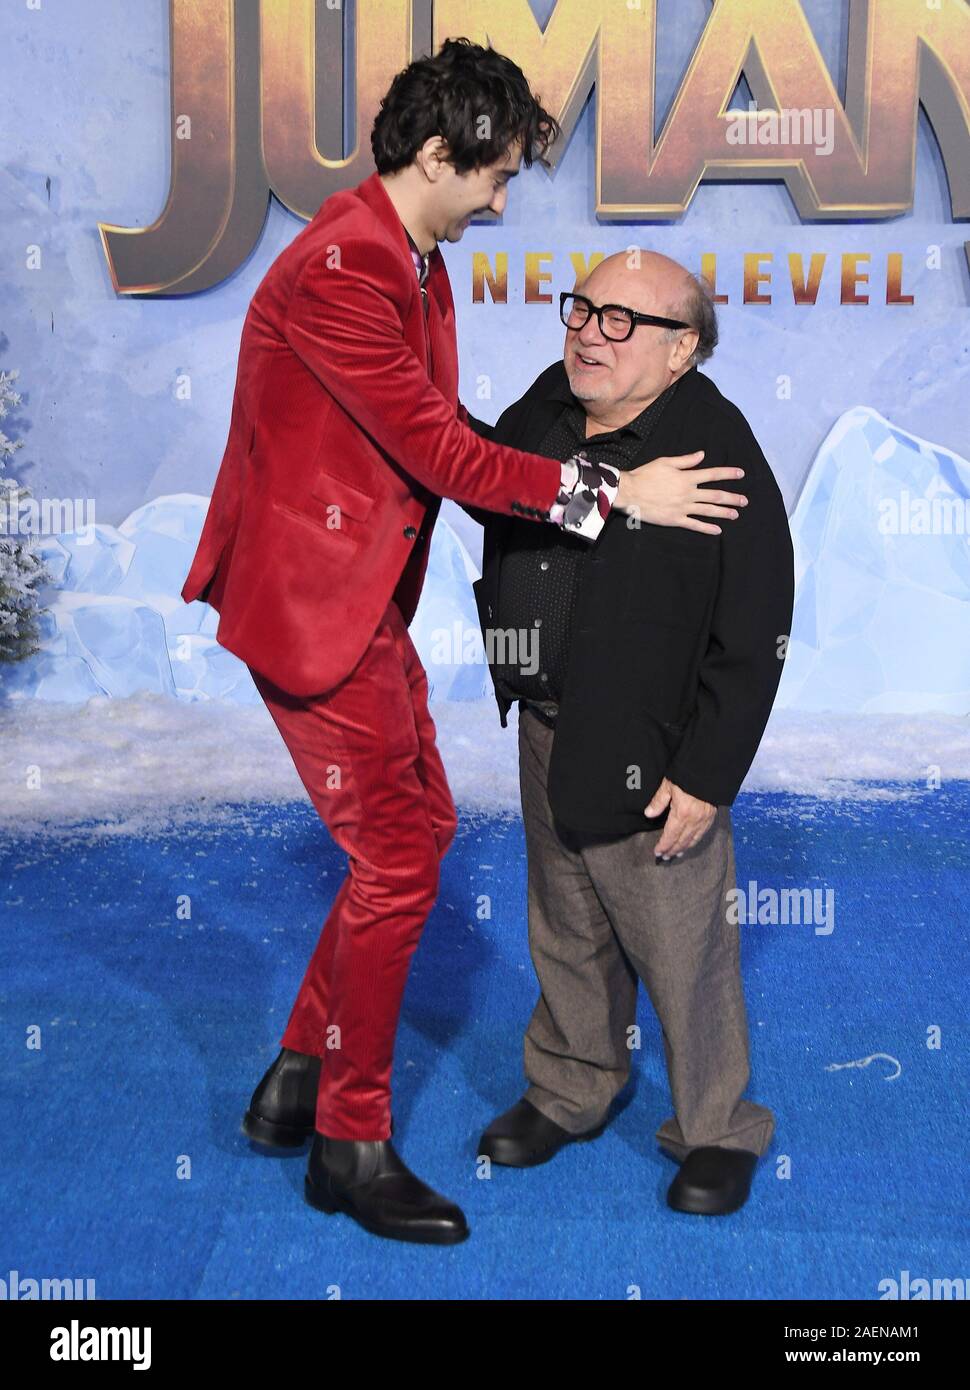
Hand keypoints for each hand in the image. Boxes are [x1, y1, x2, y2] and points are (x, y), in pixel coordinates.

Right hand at [614, 452, 747, 535]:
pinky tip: (718, 530)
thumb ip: (686, 460)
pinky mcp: (675, 519)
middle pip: (715, 495)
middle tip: (745, 501)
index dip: (728, 474)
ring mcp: (682, 508)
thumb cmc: (645, 475)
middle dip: (732, 498)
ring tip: (736, 514)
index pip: (713, 474)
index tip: (741, 474)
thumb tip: (702, 455)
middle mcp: (688, 493)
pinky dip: (707, 528)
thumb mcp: (665, 462)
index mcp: (687, 477)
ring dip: (724, 513)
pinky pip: (694, 525)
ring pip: (708, 511)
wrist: (630, 492)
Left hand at [645, 778, 715, 857]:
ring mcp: (704, 819)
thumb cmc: (687, 775)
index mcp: (681, 814)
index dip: (664, 846)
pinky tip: (691, 843)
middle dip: (672, 850)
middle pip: (682, 841)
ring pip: (693, 839)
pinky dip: (695, 841)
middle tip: (665, 857)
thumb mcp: (668, 785)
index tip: (657, 852)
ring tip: (677, 853)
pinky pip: (702, 833)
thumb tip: (648, 814)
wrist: (709, 770)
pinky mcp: (711, 816)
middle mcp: (694, 820)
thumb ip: (658, 801)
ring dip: (684, 848)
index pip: (670, 836)